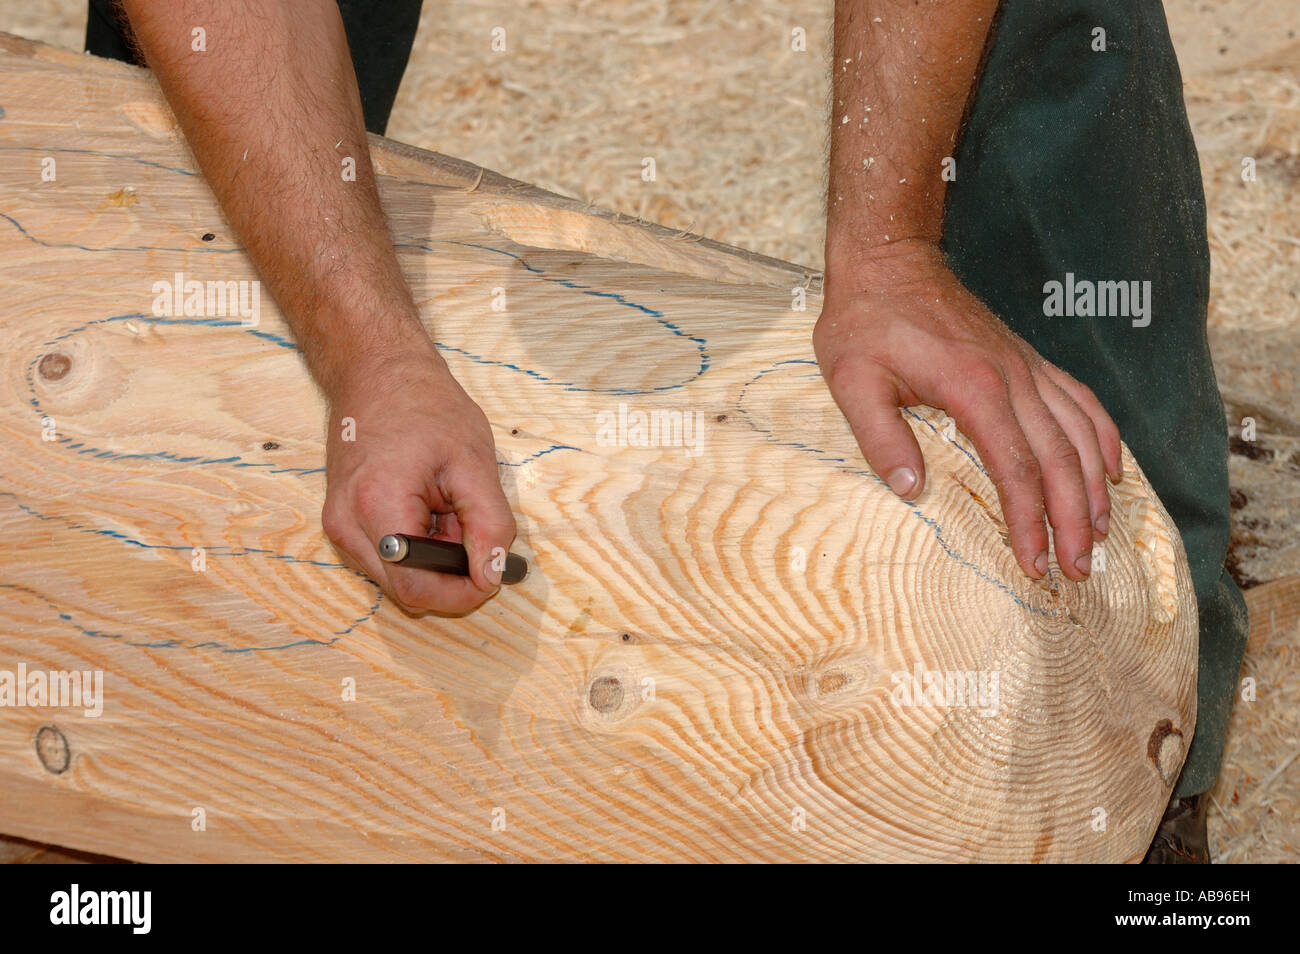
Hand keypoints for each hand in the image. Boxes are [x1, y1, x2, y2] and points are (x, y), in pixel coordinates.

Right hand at [320, 342, 516, 613]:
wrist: (376, 371)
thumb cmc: (425, 406)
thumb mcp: (475, 463)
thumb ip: (491, 526)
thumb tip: (493, 578)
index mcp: (377, 507)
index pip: (418, 589)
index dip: (461, 592)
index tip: (493, 572)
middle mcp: (347, 526)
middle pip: (408, 589)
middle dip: (450, 572)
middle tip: (470, 523)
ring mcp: (339, 527)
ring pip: (398, 578)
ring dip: (434, 559)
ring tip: (447, 508)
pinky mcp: (341, 524)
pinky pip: (387, 560)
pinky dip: (417, 547)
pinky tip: (428, 508)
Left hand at [814, 239, 1121, 581]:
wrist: (889, 259)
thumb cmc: (864, 321)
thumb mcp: (852, 380)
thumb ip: (881, 436)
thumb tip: (912, 492)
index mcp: (972, 387)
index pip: (1016, 467)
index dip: (1030, 520)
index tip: (1034, 563)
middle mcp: (1012, 377)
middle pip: (1060, 458)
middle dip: (1072, 520)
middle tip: (1078, 569)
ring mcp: (1025, 365)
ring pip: (1079, 432)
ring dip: (1093, 487)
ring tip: (1098, 534)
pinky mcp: (1026, 358)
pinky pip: (1080, 399)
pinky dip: (1102, 436)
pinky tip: (1110, 468)